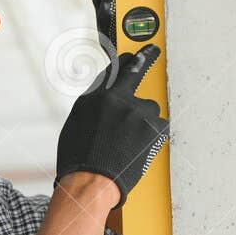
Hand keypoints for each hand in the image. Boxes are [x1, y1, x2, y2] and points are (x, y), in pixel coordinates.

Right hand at [54, 43, 168, 205]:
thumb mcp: (76, 126)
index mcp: (93, 98)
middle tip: (153, 51)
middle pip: (135, 71)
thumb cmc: (78, 162)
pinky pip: (159, 126)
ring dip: (144, 121)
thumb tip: (104, 102)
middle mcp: (114, 98)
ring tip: (131, 142)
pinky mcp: (153, 127)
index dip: (124, 61)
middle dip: (145, 58)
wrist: (91, 183)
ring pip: (149, 108)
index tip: (133, 54)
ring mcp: (136, 111)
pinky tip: (140, 148)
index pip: (112, 70)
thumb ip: (93, 108)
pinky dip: (153, 136)